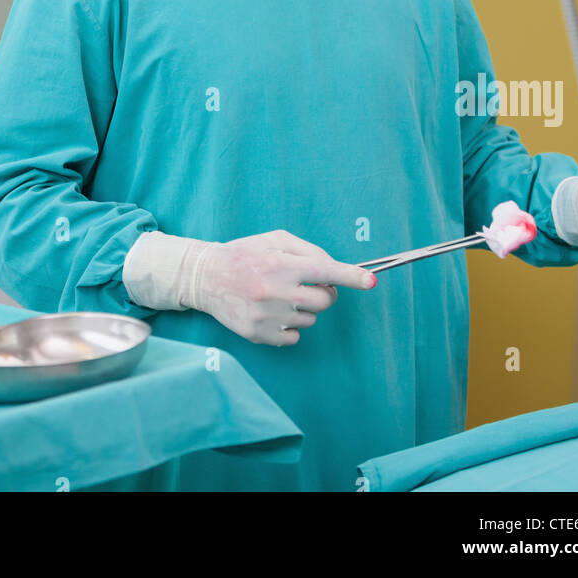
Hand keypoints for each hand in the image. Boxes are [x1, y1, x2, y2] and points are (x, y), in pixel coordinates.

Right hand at [185, 229, 376, 346]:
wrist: (206, 277)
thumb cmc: (246, 254)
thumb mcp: (275, 240)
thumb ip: (308, 251)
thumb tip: (334, 270)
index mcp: (280, 264)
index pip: (324, 270)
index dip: (351, 276)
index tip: (371, 281)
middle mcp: (275, 290)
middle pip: (325, 300)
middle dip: (325, 292)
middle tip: (307, 284)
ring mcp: (267, 316)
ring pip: (311, 319)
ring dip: (304, 308)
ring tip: (280, 295)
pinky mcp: (259, 335)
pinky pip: (295, 337)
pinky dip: (291, 327)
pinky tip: (273, 313)